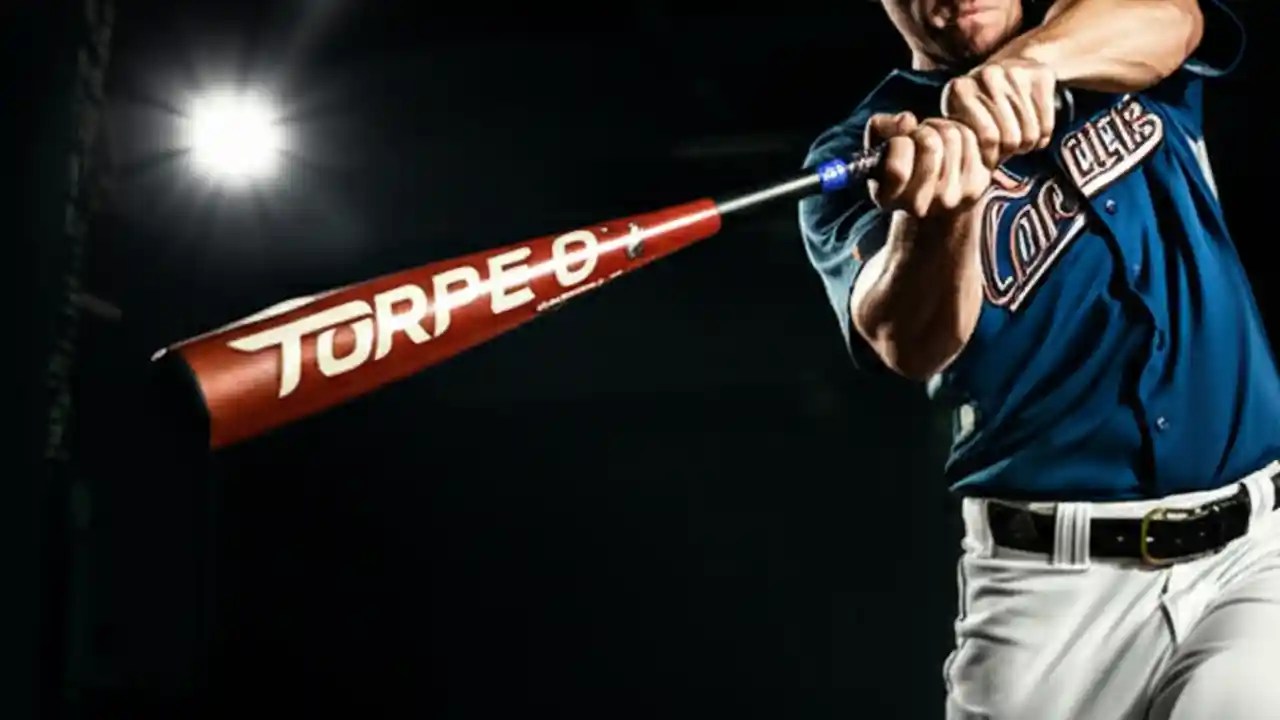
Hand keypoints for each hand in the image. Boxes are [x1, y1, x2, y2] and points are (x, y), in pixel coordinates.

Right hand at [865, 112, 992, 218]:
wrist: (932, 199)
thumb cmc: (901, 164)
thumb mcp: (877, 147)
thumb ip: (880, 128)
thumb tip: (906, 120)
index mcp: (888, 198)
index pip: (896, 168)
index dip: (898, 143)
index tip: (899, 144)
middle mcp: (920, 206)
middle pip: (928, 143)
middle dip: (922, 130)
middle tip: (919, 139)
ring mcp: (952, 197)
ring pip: (952, 135)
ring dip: (942, 128)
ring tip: (936, 142)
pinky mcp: (977, 184)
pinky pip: (972, 139)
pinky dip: (963, 132)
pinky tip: (954, 147)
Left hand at [941, 58, 1057, 167]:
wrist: (1009, 67)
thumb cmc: (980, 108)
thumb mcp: (963, 123)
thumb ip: (965, 144)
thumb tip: (980, 175)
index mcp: (960, 89)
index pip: (988, 138)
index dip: (991, 157)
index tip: (990, 160)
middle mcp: (987, 75)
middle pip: (1011, 138)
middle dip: (1010, 151)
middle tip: (1007, 148)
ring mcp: (1015, 71)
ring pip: (1031, 134)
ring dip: (1027, 145)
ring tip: (1018, 137)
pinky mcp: (1042, 74)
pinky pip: (1048, 124)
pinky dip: (1043, 135)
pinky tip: (1032, 127)